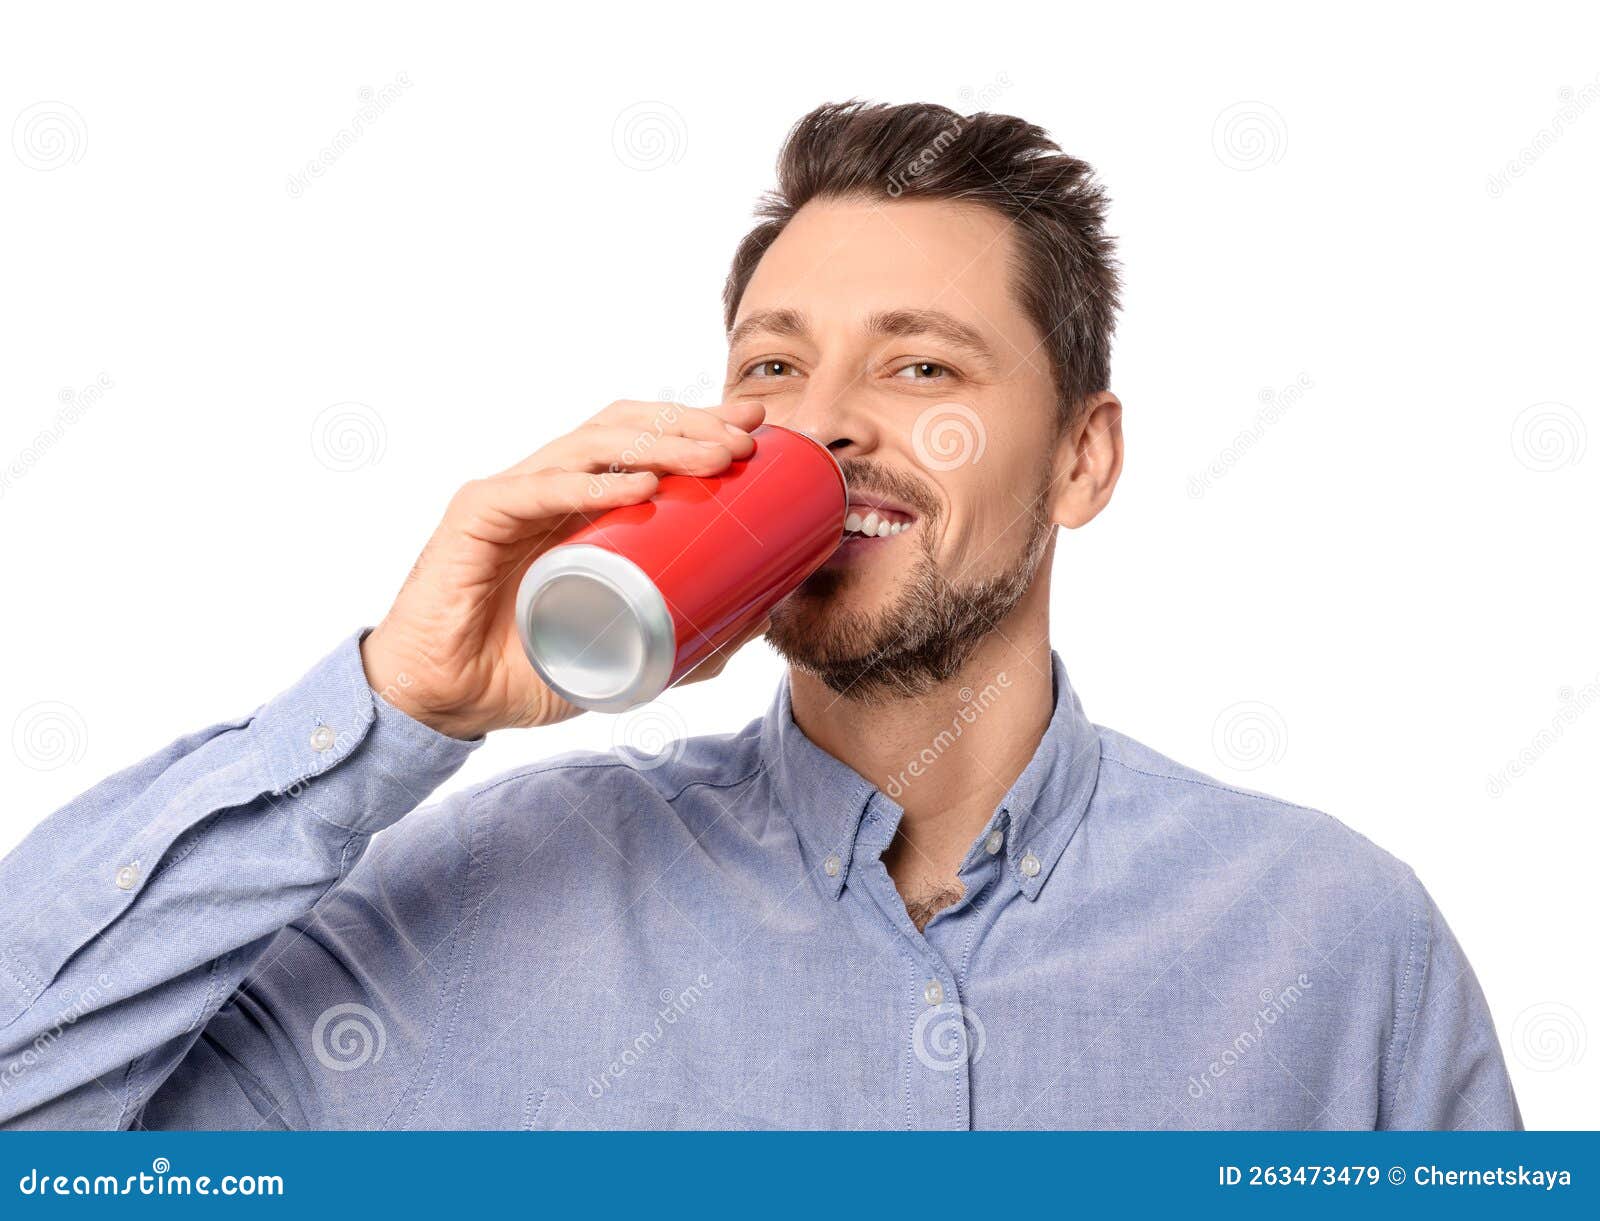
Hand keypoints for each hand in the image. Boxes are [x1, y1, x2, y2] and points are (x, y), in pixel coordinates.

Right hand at [360, 399, 766, 738]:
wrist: (446, 702)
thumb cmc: (524, 670)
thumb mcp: (622, 656)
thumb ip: (685, 639)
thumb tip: (759, 618)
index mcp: (578, 507)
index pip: (642, 444)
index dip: (696, 427)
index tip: (755, 427)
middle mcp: (547, 488)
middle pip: (624, 429)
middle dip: (689, 425)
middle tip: (745, 440)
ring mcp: (512, 496)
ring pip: (590, 445)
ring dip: (658, 444)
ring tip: (712, 459)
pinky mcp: (477, 516)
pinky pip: (539, 488)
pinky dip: (593, 484)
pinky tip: (641, 487)